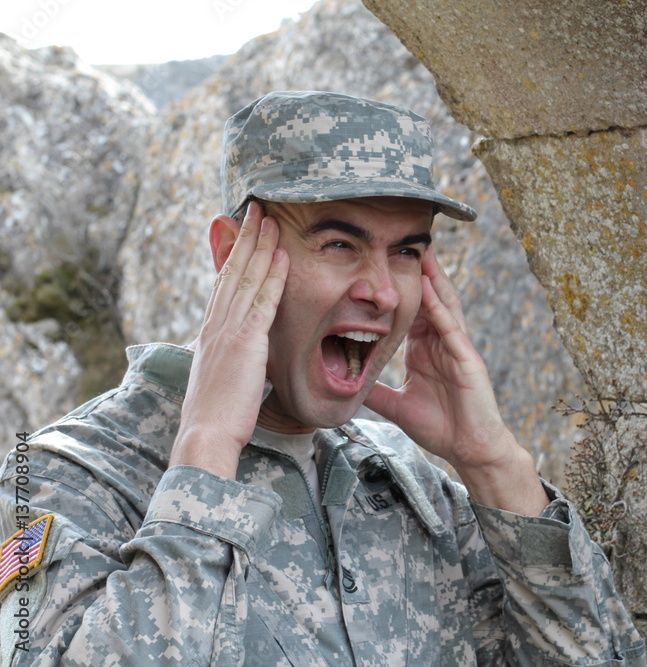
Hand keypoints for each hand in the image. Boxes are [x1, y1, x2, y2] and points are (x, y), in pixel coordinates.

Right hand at [170, 202, 287, 477]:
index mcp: (209, 331)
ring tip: (270, 217)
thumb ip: (229, 358)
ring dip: (259, 245)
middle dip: (245, 237)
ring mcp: (229, 330)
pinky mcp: (245, 342)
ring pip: (247, 277)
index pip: (223, 283)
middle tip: (256, 208)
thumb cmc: (214, 415)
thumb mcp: (219, 377)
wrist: (204, 434)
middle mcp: (215, 323)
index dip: (234, 255)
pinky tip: (282, 254)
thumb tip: (236, 354)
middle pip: (233, 270)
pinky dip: (273, 275)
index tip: (242, 232)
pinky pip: (263, 300)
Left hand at [364, 248, 547, 513]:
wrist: (469, 449)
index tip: (384, 263)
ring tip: (420, 250)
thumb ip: (375, 391)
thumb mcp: (397, 406)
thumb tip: (345, 384)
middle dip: (419, 270)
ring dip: (431, 277)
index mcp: (427, 349)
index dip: (399, 286)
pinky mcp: (467, 358)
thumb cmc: (440, 427)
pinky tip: (427, 287)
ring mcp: (456, 348)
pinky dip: (438, 306)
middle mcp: (442, 342)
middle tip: (404, 240)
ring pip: (443, 304)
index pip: (412, 309)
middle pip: (429, 298)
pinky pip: (450, 326)